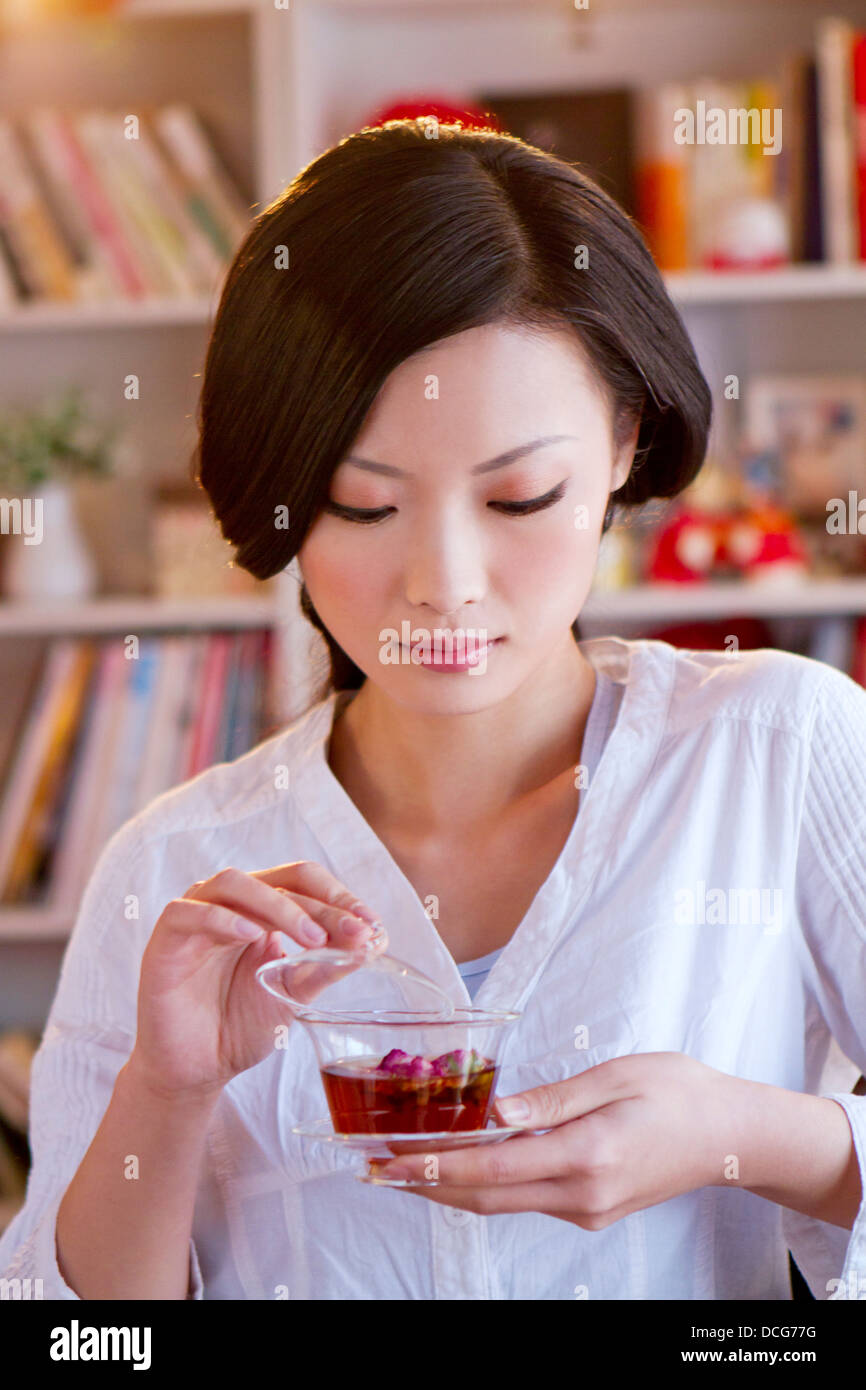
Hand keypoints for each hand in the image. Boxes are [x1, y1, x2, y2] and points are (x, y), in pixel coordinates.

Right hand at [130, 861, 387, 1100]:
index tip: (373, 925)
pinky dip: (222, 918)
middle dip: (320, 905)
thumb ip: (324, 966)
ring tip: (311, 937)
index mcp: (260, 910)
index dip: (338, 897)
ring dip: (278, 905)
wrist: (197, 1070)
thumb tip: (370, 944)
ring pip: (234, 883)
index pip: (302, 882)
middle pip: (277, 881)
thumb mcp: (292, 994)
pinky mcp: (164, 940)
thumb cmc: (239, 1026)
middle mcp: (230, 904)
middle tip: (352, 931)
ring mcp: (195, 917)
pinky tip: (253, 936)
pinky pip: (187, 912)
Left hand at [376, 1052, 739, 1227]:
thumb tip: (496, 1112)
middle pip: (485, 1196)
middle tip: (373, 1166)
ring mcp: (586, 1211)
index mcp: (587, 1155)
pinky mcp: (590, 1212)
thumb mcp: (617, 1076)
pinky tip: (462, 1163)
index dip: (434, 1164)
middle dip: (425, 1182)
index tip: (388, 1159)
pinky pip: (524, 1200)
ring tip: (402, 1164)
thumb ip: (551, 1099)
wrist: (732, 1136)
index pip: (492, 1166)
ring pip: (500, 1203)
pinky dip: (485, 1184)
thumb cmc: (679, 1092)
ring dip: (450, 1185)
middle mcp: (582, 1195)